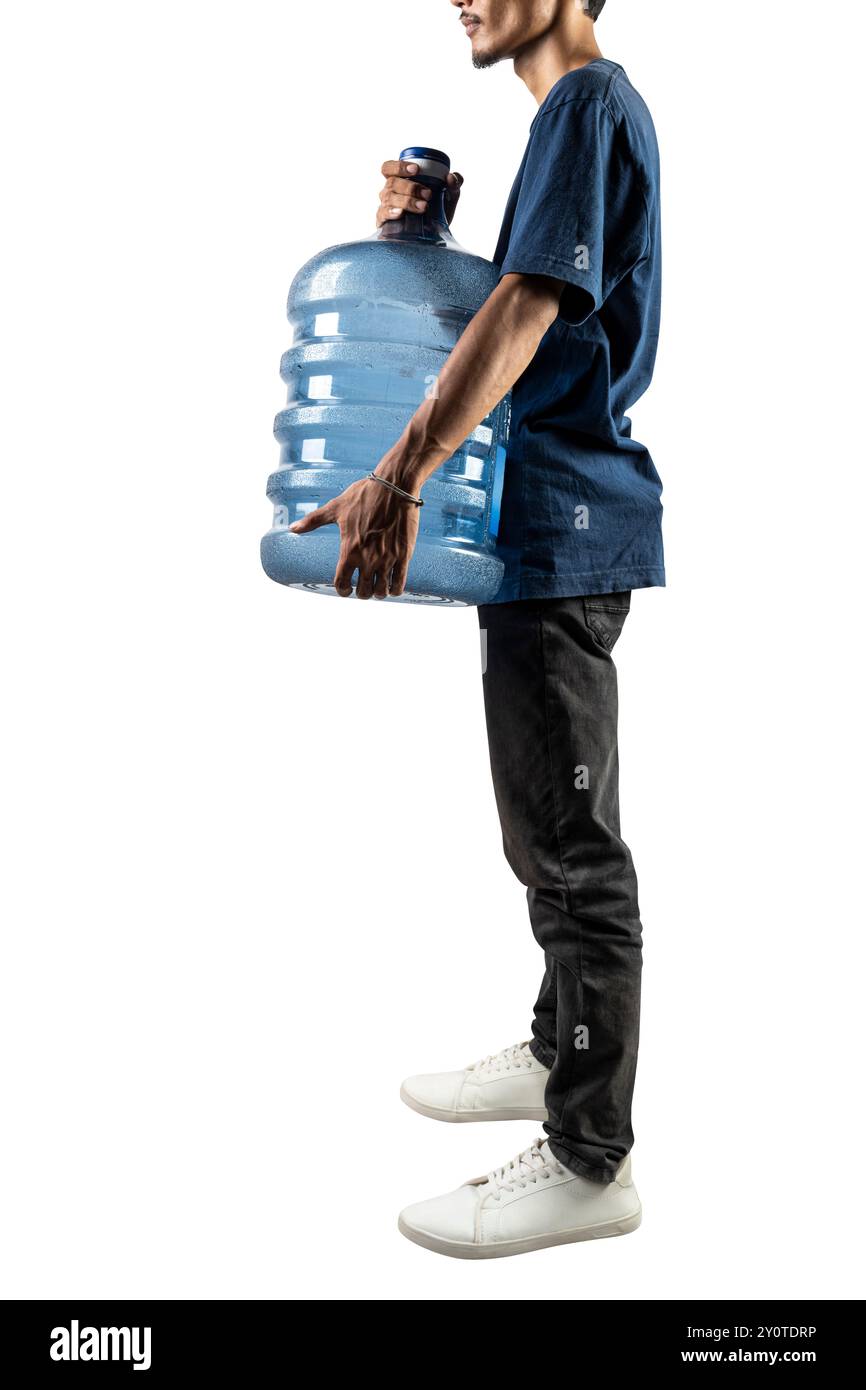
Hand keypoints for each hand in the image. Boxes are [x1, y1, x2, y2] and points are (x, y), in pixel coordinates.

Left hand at [289, 472, 420, 599]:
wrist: (395, 486)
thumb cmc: (364, 495)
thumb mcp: (336, 507)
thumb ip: (313, 521)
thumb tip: (292, 528)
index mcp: (349, 550)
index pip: (342, 583)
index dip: (342, 590)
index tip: (345, 589)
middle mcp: (368, 558)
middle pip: (364, 591)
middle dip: (362, 592)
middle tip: (363, 586)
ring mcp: (387, 558)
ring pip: (381, 591)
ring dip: (378, 592)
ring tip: (378, 586)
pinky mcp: (404, 555)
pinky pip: (400, 583)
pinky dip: (396, 589)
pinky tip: (393, 585)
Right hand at [377, 158, 462, 227]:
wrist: (434, 238)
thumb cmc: (437, 213)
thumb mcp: (448, 198)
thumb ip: (454, 185)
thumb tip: (451, 177)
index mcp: (400, 181)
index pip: (389, 168)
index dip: (399, 166)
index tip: (416, 169)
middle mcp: (389, 192)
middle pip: (392, 182)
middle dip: (411, 187)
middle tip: (428, 194)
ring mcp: (385, 207)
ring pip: (390, 198)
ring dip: (407, 201)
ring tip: (424, 207)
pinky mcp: (384, 224)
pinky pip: (383, 214)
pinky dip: (391, 212)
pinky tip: (400, 213)